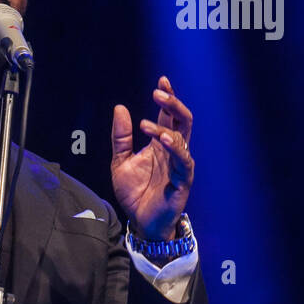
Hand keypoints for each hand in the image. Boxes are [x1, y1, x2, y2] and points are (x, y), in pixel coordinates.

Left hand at [110, 75, 193, 239]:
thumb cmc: (135, 193)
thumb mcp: (120, 162)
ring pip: (182, 138)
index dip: (168, 97)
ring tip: (147, 125)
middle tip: (158, 93)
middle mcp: (174, 151)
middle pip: (182, 121)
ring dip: (166, 127)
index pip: (168, 116)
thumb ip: (121, 137)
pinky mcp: (183, 181)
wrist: (141, 223)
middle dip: (173, 104)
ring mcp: (180, 165)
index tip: (162, 80)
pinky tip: (164, 140)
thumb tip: (120, 108)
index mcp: (160, 144)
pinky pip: (184, 161)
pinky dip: (175, 148)